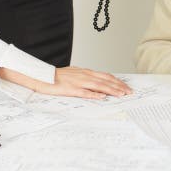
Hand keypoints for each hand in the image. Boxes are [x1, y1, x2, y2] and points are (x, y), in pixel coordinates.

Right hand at [0, 66, 130, 98]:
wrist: (42, 76)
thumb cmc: (57, 77)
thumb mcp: (75, 75)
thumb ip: (86, 79)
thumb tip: (98, 86)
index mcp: (86, 72)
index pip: (106, 76)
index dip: (117, 81)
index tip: (126, 87)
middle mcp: (84, 75)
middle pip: (106, 80)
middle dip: (119, 86)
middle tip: (129, 92)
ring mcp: (78, 82)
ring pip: (99, 85)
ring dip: (111, 90)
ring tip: (121, 94)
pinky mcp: (70, 89)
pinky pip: (84, 92)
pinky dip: (94, 94)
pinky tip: (101, 97)